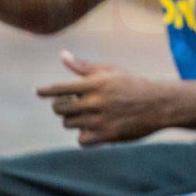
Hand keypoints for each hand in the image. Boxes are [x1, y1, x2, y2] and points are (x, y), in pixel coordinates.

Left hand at [36, 51, 177, 145]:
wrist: (159, 104)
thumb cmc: (132, 84)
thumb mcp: (110, 71)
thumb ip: (84, 67)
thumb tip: (62, 56)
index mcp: (95, 84)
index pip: (59, 88)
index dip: (45, 91)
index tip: (37, 91)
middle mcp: (95, 102)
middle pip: (60, 109)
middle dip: (63, 106)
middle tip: (74, 104)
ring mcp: (100, 120)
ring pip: (69, 124)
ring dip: (75, 120)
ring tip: (89, 114)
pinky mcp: (106, 136)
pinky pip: (81, 140)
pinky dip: (84, 135)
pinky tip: (93, 128)